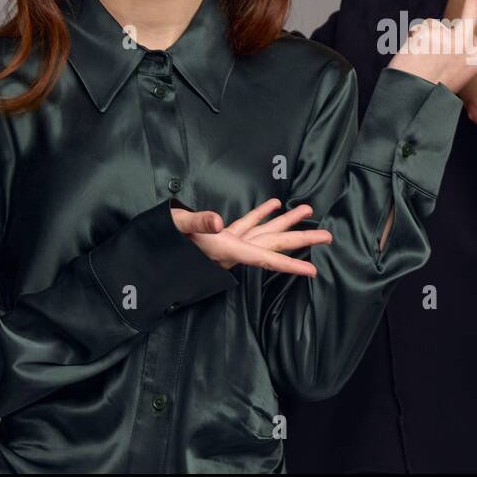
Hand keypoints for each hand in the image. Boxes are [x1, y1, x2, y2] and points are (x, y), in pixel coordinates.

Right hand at [171, 198, 331, 275]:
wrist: (147, 250)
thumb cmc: (160, 241)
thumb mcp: (177, 228)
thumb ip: (197, 223)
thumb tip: (217, 219)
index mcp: (226, 250)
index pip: (264, 259)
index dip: (289, 265)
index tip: (313, 271)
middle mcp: (232, 249)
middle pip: (273, 245)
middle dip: (301, 240)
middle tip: (329, 236)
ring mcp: (227, 243)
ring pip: (263, 232)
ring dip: (286, 222)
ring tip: (309, 210)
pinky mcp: (220, 235)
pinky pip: (246, 225)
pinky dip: (261, 215)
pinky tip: (274, 205)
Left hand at [388, 0, 476, 93]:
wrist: (413, 101)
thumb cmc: (436, 91)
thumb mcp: (462, 75)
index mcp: (475, 57)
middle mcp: (466, 44)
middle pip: (465, 14)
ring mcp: (448, 36)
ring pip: (434, 28)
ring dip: (426, 41)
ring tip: (422, 63)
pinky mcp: (430, 32)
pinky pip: (419, 32)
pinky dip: (414, 42)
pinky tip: (414, 58)